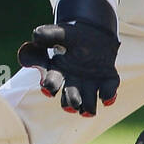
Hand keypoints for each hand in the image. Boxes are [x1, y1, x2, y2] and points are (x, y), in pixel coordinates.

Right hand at [15, 0, 119, 115]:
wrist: (95, 32)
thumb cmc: (72, 34)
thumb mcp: (60, 32)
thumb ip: (47, 35)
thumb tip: (35, 37)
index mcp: (58, 71)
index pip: (52, 82)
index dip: (50, 86)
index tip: (47, 87)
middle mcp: (73, 82)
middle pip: (70, 98)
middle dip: (71, 102)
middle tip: (74, 104)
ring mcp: (90, 83)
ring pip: (88, 101)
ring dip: (88, 107)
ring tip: (88, 111)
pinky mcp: (107, 80)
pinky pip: (107, 91)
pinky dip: (108, 96)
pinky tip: (107, 98)